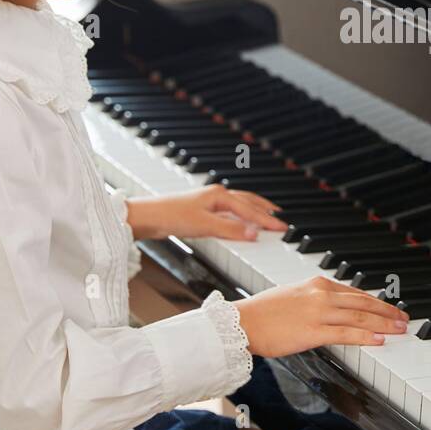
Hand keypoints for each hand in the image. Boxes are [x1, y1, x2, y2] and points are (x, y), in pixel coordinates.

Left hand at [125, 186, 286, 240]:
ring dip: (255, 210)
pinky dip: (242, 215)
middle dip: (265, 210)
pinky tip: (242, 220)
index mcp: (220, 195)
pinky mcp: (202, 209)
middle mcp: (217, 195)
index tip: (282, 227)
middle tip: (281, 219)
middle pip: (248, 201)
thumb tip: (254, 234)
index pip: (250, 209)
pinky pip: (230, 210)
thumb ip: (230, 230)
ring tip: (267, 215)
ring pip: (240, 204)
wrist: (148, 217)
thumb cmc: (172, 216)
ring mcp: (210, 201)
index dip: (267, 219)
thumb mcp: (204, 226)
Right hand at [234, 276, 410, 356]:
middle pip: (363, 303)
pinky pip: (346, 334)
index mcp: (317, 283)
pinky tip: (379, 340)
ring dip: (384, 323)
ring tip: (399, 329)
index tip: (390, 308)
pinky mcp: (313, 331)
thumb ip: (314, 299)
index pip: (355, 292)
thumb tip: (332, 308)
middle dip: (387, 311)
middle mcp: (321, 294)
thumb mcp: (293, 296)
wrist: (242, 322)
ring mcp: (319, 312)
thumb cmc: (262, 312)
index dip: (376, 301)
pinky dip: (365, 336)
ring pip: (360, 317)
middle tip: (404, 318)